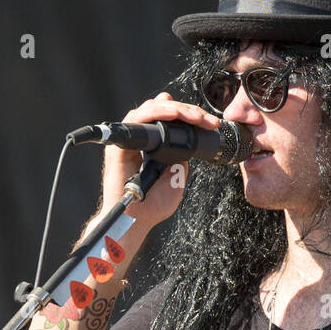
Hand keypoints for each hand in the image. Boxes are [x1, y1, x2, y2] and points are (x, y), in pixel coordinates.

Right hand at [100, 92, 218, 234]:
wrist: (137, 221)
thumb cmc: (152, 206)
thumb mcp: (177, 178)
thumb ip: (181, 158)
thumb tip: (188, 140)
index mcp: (153, 145)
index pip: (170, 119)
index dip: (190, 116)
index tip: (210, 124)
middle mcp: (141, 140)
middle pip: (162, 109)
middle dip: (188, 110)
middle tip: (206, 120)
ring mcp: (130, 141)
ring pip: (150, 108)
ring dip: (175, 108)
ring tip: (193, 116)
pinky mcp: (120, 146)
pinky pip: (136, 120)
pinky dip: (155, 113)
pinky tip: (172, 114)